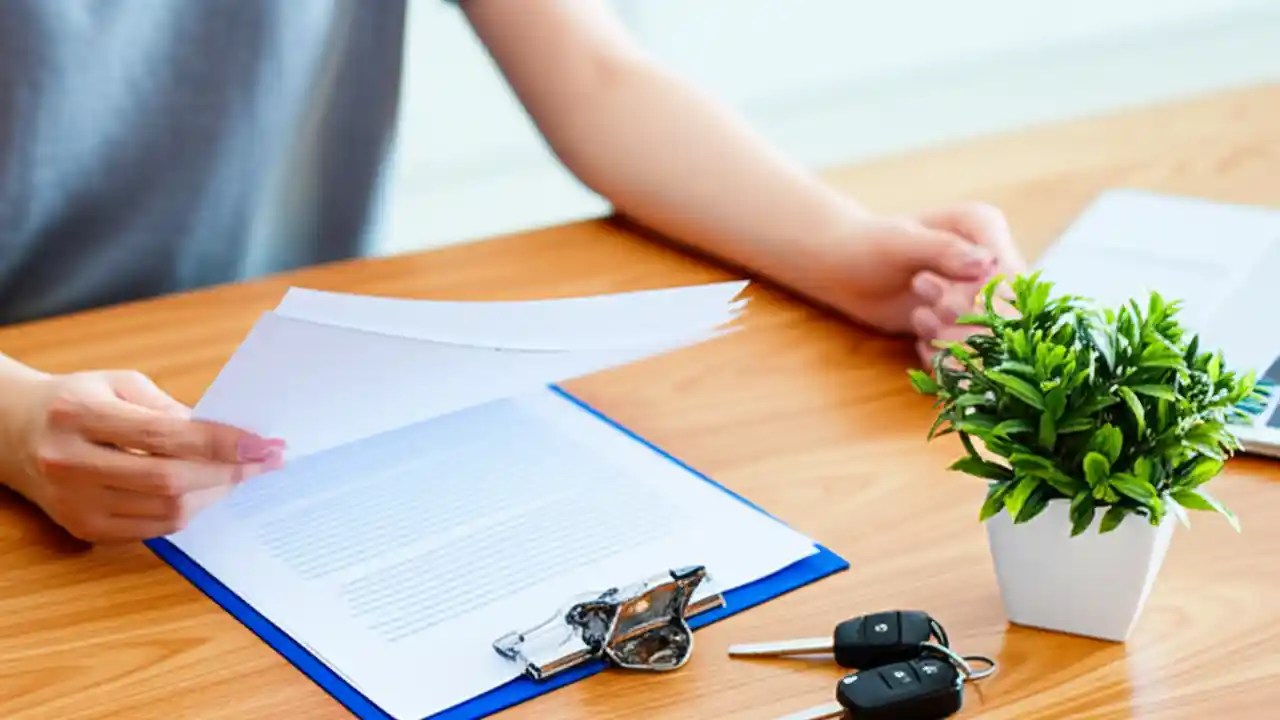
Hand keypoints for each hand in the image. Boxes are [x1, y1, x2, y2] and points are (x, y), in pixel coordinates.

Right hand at [0, 369, 283, 542]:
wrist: (12, 432)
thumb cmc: (77, 400)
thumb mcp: (120, 384)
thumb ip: (170, 408)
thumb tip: (227, 437)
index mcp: (79, 415)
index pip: (165, 437)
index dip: (222, 444)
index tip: (263, 444)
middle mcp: (71, 462)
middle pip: (169, 480)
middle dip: (228, 473)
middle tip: (264, 461)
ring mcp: (74, 502)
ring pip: (166, 511)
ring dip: (213, 494)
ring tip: (238, 475)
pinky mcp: (81, 528)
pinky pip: (152, 529)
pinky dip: (188, 512)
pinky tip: (206, 492)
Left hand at [782, 202, 1022, 361]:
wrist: (843, 270)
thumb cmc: (866, 246)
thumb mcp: (900, 244)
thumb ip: (943, 251)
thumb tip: (987, 265)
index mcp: (984, 228)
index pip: (1012, 275)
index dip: (987, 301)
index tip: (945, 303)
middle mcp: (992, 262)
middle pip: (1008, 310)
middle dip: (965, 321)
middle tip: (923, 305)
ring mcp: (981, 294)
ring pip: (992, 338)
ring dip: (955, 340)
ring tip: (920, 318)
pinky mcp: (965, 324)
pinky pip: (971, 354)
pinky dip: (946, 357)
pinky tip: (920, 342)